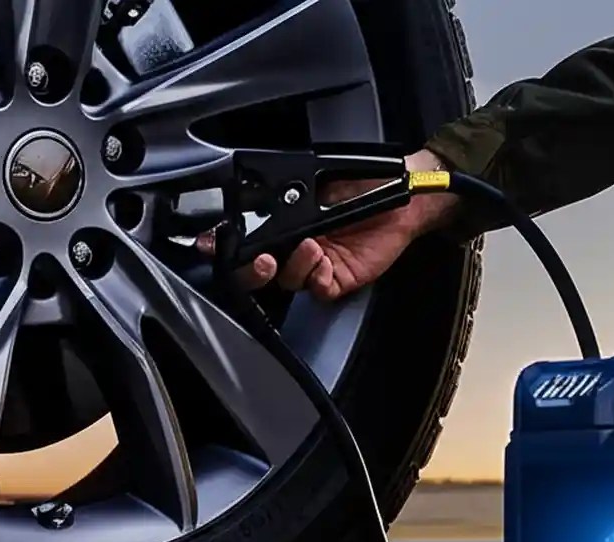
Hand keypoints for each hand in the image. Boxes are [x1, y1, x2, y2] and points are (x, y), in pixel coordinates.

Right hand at [197, 149, 460, 301]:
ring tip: (309, 246)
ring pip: (288, 281)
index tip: (214, 244)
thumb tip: (250, 195)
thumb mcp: (316, 180)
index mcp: (281, 224)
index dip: (227, 246)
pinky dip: (317, 279)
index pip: (246, 241)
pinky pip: (319, 289)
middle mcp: (293, 248)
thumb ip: (284, 193)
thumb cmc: (360, 183)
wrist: (400, 195)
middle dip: (251, 270)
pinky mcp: (339, 278)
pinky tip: (323, 261)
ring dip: (293, 267)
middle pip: (259, 272)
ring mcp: (315, 266)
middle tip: (260, 259)